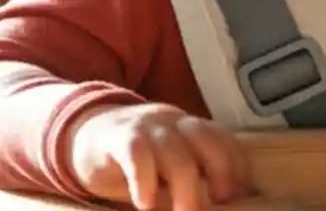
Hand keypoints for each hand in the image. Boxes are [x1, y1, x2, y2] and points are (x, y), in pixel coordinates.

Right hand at [66, 102, 252, 209]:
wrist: (82, 133)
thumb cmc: (134, 160)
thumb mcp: (167, 166)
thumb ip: (191, 180)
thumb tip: (219, 207)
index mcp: (191, 128)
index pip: (225, 140)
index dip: (238, 167)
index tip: (243, 195)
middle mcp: (174, 123)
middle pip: (209, 141)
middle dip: (221, 174)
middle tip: (222, 203)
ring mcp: (148, 128)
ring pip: (177, 154)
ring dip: (185, 189)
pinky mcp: (120, 138)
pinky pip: (137, 155)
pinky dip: (144, 182)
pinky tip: (144, 203)